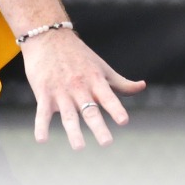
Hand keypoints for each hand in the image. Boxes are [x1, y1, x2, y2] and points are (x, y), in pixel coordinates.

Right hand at [22, 29, 145, 149]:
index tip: (124, 121)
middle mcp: (79, 87)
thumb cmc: (78, 54)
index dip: (116, 109)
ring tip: (79, 147)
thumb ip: (121, 82)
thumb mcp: (101, 67)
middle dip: (98, 126)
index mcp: (95, 81)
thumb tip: (142, 86)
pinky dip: (41, 126)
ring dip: (73, 131)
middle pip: (90, 110)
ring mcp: (61, 91)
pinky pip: (42, 112)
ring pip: (68, 115)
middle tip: (107, 143)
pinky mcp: (44, 93)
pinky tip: (42, 140)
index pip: (108, 97)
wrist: (47, 37)